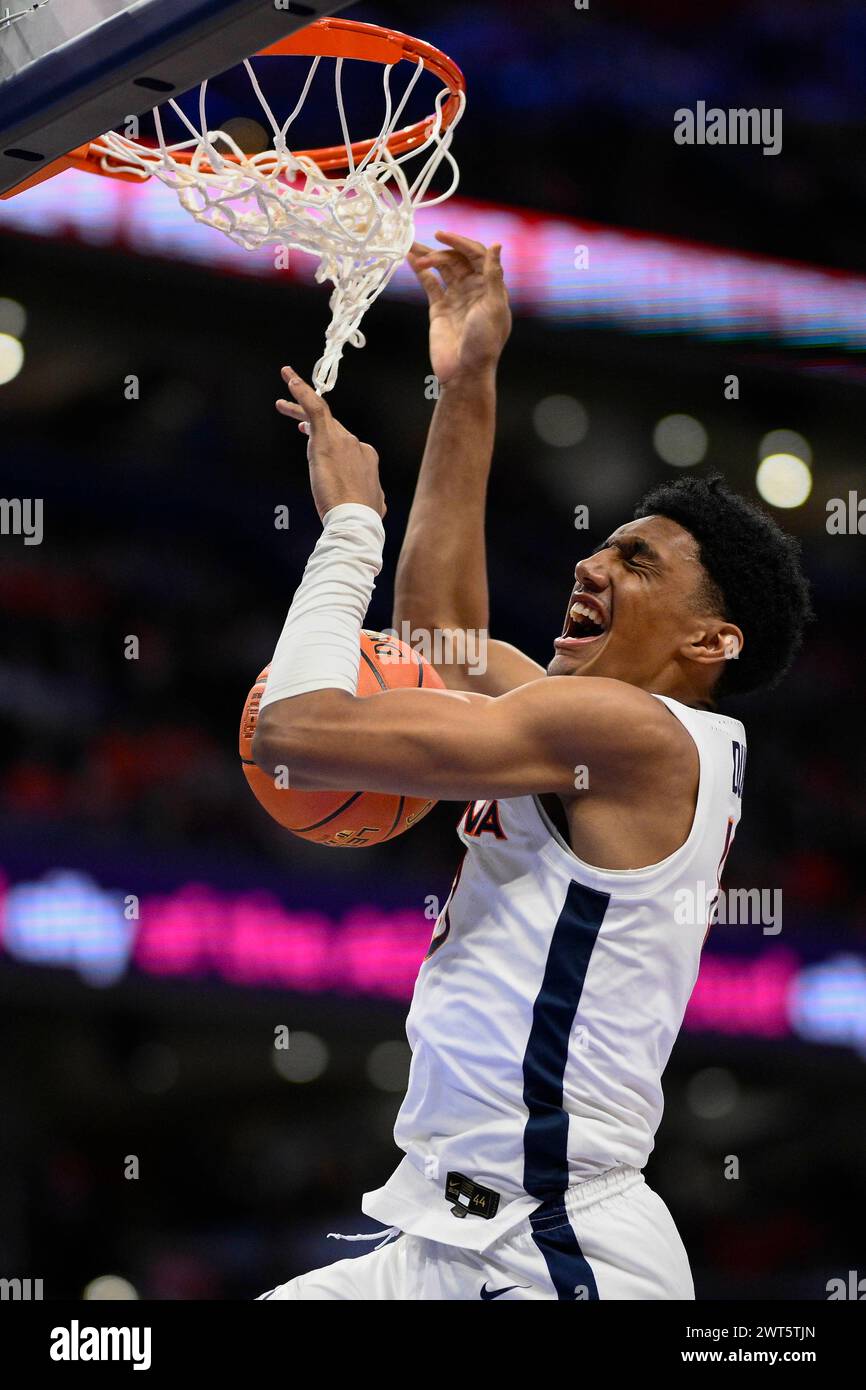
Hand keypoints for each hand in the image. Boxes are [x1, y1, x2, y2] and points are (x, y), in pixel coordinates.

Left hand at [276, 368, 385, 521]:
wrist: (357, 518)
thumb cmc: (363, 517)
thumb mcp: (373, 502)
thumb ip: (373, 496)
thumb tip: (378, 501)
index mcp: (366, 457)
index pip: (343, 442)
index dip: (327, 439)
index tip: (307, 433)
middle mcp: (356, 444)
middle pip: (330, 426)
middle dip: (308, 419)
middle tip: (290, 413)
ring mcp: (342, 440)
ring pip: (318, 416)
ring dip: (297, 406)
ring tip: (280, 403)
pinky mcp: (326, 438)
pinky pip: (314, 407)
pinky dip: (302, 391)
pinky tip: (289, 378)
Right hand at [408, 231, 511, 386]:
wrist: (464, 372)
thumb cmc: (484, 342)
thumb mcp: (493, 306)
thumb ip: (493, 275)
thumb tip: (497, 244)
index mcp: (490, 287)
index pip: (477, 255)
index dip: (461, 243)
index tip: (443, 236)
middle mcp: (473, 289)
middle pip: (458, 260)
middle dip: (442, 251)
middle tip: (426, 248)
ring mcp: (455, 297)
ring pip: (442, 269)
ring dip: (428, 256)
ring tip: (410, 246)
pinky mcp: (439, 308)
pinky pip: (430, 283)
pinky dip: (420, 271)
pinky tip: (410, 258)